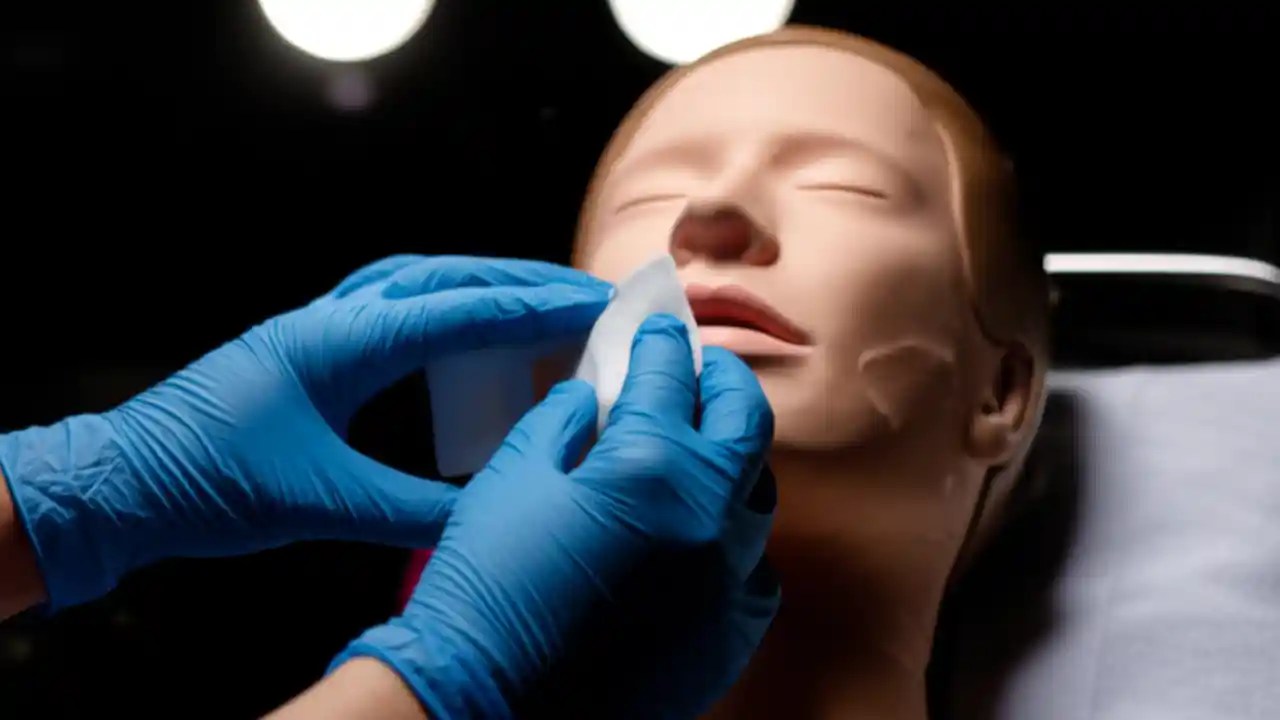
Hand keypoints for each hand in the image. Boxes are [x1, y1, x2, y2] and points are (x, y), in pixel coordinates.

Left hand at [0, 255, 611, 610]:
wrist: (119, 484)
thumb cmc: (209, 486)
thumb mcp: (324, 503)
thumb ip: (415, 509)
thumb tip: (492, 514)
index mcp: (343, 340)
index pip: (462, 311)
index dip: (536, 309)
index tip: (595, 304)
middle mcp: (333, 316)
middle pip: (447, 277)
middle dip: (521, 284)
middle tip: (584, 296)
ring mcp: (315, 323)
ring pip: (417, 280)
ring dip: (480, 285)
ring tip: (535, 304)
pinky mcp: (306, 343)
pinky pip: (389, 303)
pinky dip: (440, 305)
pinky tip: (457, 330)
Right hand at [333, 315, 777, 718]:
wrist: (485, 703)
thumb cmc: (487, 587)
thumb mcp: (513, 477)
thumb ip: (563, 421)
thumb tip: (593, 395)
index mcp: (650, 467)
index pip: (671, 377)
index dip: (663, 344)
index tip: (660, 332)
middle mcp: (709, 517)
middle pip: (744, 420)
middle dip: (723, 381)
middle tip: (700, 369)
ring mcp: (729, 580)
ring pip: (758, 493)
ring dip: (730, 459)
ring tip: (698, 448)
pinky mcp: (731, 635)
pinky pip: (756, 568)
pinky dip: (734, 539)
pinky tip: (701, 535)